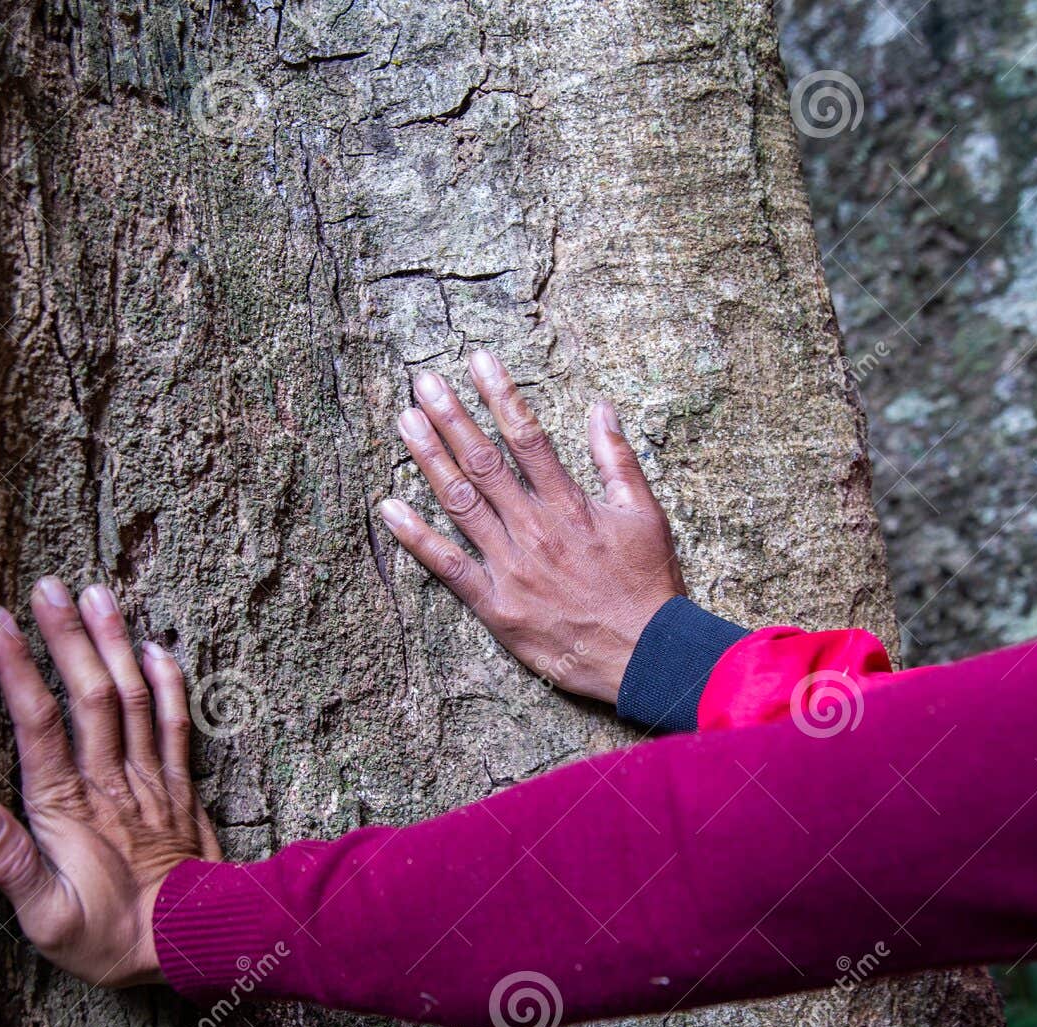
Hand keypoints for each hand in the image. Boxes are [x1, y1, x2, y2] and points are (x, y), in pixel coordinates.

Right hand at [0, 577, 221, 988]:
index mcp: (65, 808)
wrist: (189, 947)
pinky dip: (168, 683)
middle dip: (65, 636)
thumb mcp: (45, 921)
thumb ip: (10, 866)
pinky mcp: (178, 789)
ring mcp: (147, 780)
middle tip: (46, 584)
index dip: (17, 668)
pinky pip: (175, 725)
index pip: (37, 723)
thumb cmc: (108, 938)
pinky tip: (156, 648)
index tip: (0, 621)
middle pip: (88, 695)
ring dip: (113, 643)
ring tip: (95, 593)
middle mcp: (108, 782)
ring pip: (133, 698)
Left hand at [379, 349, 685, 703]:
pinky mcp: (495, 605)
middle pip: (485, 463)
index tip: (478, 361)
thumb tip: (600, 407)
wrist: (645, 656)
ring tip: (406, 422)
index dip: (501, 396)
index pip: (528, 438)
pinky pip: (448, 566)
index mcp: (570, 505)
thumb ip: (618, 460)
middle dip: (452, 418)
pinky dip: (416, 537)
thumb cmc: (647, 585)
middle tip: (424, 382)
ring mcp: (511, 567)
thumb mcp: (645, 515)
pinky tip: (389, 508)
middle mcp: (535, 530)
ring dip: (430, 460)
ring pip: (461, 504)